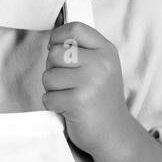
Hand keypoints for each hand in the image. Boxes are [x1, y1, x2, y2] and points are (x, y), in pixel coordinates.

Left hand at [42, 22, 131, 157]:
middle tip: (68, 82)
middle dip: (53, 69)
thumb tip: (53, 39)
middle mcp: (101, 63)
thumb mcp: (101, 66)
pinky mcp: (78, 101)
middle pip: (55, 53)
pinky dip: (54, 105)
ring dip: (53, 89)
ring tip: (70, 95)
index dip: (58, 36)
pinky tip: (69, 108)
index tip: (55, 47)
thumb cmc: (100, 98)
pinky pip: (48, 97)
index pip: (75, 29)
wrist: (113, 132)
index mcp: (106, 51)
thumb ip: (82, 50)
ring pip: (48, 76)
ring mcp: (90, 82)